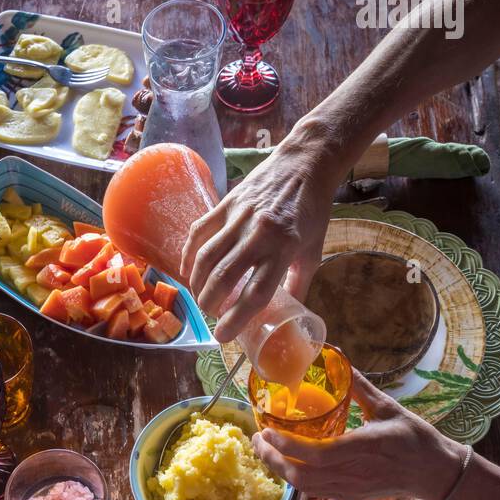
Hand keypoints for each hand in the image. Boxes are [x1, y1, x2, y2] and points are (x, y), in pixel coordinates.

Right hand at [179, 121, 340, 341]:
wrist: (305, 163)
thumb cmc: (312, 211)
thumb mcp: (313, 252)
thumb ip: (298, 284)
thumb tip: (288, 315)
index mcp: (285, 249)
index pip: (255, 292)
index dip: (236, 319)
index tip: (222, 336)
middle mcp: (259, 234)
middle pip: (223, 277)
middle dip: (210, 304)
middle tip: (210, 314)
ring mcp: (239, 217)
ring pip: (206, 257)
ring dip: (197, 283)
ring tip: (199, 297)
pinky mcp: (227, 203)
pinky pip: (199, 233)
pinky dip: (188, 254)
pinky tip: (186, 271)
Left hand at [252, 370, 467, 499]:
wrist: (434, 472)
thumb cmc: (415, 438)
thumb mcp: (388, 407)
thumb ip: (359, 386)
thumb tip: (338, 356)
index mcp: (364, 449)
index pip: (317, 454)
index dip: (288, 446)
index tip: (267, 430)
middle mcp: (354, 474)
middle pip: (302, 475)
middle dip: (272, 459)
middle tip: (256, 439)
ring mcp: (350, 489)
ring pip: (304, 487)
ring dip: (280, 470)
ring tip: (265, 450)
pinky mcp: (350, 497)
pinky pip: (314, 492)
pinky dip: (295, 478)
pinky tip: (285, 463)